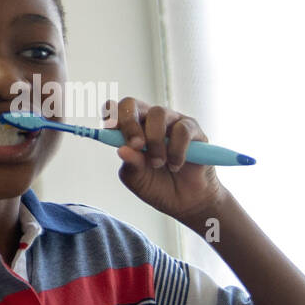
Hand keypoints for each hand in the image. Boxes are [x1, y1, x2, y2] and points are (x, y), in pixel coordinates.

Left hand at [102, 96, 224, 221]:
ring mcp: (171, 122)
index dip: (111, 114)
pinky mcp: (193, 129)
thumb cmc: (158, 186)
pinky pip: (182, 129)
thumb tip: (122, 149)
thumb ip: (130, 164)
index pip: (115, 110)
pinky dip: (177, 150)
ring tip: (158, 163)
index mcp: (131, 130)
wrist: (186, 202)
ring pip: (158, 113)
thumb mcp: (137, 179)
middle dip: (130, 123)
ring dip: (155, 141)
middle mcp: (149, 121)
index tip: (111, 130)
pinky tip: (175, 165)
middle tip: (136, 145)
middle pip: (132, 103)